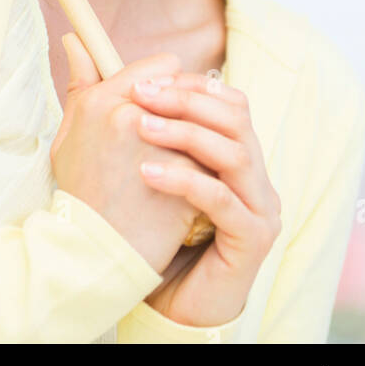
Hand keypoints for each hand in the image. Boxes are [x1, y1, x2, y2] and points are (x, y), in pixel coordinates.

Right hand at [50, 36, 212, 273]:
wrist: (93, 256)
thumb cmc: (80, 195)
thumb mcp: (69, 135)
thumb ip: (80, 83)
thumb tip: (76, 39)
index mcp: (102, 101)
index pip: (163, 66)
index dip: (171, 86)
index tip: (167, 106)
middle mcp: (133, 117)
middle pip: (190, 92)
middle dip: (190, 110)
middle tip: (181, 136)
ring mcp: (165, 148)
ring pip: (206, 124)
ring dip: (203, 138)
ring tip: (191, 162)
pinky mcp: (190, 178)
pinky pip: (214, 158)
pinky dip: (210, 170)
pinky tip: (199, 185)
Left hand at [131, 72, 281, 327]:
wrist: (176, 303)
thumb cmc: (161, 235)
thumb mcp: (150, 171)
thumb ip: (136, 122)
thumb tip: (102, 62)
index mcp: (240, 157)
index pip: (229, 103)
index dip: (191, 86)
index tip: (144, 81)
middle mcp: (258, 178)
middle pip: (236, 119)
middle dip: (186, 100)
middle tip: (141, 94)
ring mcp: (261, 208)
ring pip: (235, 153)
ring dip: (185, 134)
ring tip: (140, 126)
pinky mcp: (253, 239)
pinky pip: (223, 200)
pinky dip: (184, 181)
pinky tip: (147, 173)